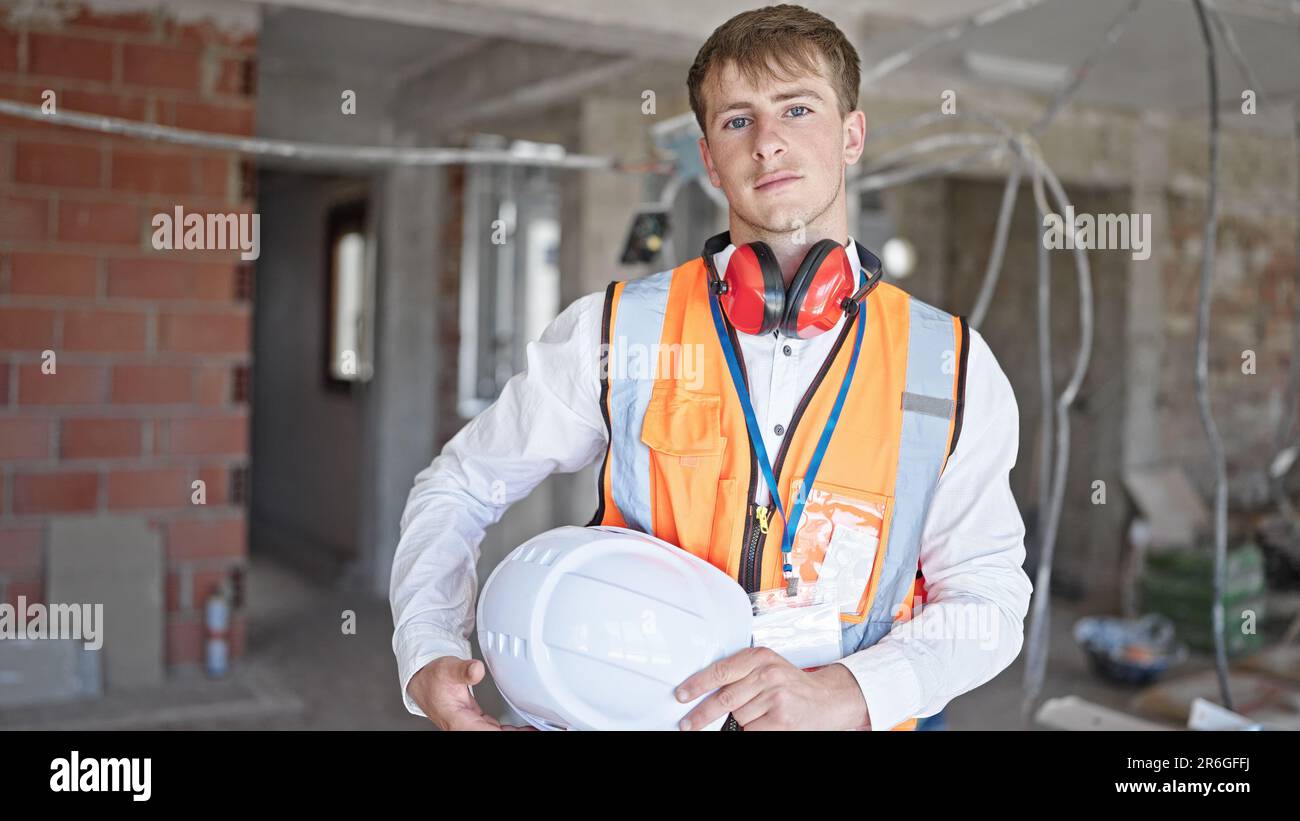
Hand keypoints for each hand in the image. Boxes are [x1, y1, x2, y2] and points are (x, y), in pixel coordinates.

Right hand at [406, 657, 535, 730]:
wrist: (423, 680)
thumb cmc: (433, 677)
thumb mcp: (447, 669)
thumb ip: (463, 670)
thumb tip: (477, 670)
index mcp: (459, 722)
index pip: (487, 734)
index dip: (507, 735)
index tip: (526, 732)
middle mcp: (466, 728)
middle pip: (495, 737)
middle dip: (517, 734)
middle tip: (540, 728)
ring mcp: (472, 726)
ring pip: (497, 735)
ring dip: (516, 733)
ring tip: (537, 729)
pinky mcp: (476, 722)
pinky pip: (497, 730)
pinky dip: (512, 730)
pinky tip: (526, 728)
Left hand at [674, 647, 869, 730]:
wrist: (827, 698)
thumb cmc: (792, 684)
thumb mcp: (767, 668)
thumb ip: (740, 674)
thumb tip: (704, 690)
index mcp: (760, 657)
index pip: (720, 671)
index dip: (697, 685)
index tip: (681, 695)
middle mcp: (768, 673)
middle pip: (724, 699)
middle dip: (702, 715)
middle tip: (688, 723)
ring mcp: (776, 697)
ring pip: (738, 717)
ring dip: (741, 721)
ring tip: (759, 713)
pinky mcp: (782, 719)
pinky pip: (751, 730)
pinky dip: (752, 730)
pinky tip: (765, 723)